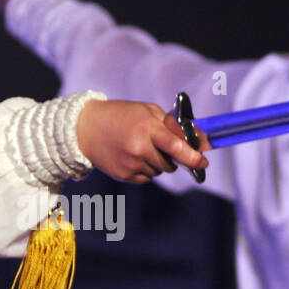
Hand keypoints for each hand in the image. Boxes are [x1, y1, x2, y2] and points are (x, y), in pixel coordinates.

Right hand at [76, 97, 210, 183]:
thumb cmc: (121, 115)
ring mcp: (130, 164)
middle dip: (172, 157)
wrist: (85, 128)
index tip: (203, 161)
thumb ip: (171, 125)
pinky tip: (132, 156)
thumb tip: (198, 141)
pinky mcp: (123, 175)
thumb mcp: (147, 111)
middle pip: (170, 163)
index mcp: (146, 129)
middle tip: (161, 145)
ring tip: (140, 147)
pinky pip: (146, 178)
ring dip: (158, 163)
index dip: (193, 156)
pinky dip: (145, 170)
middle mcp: (138, 149)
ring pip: (159, 172)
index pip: (176, 146)